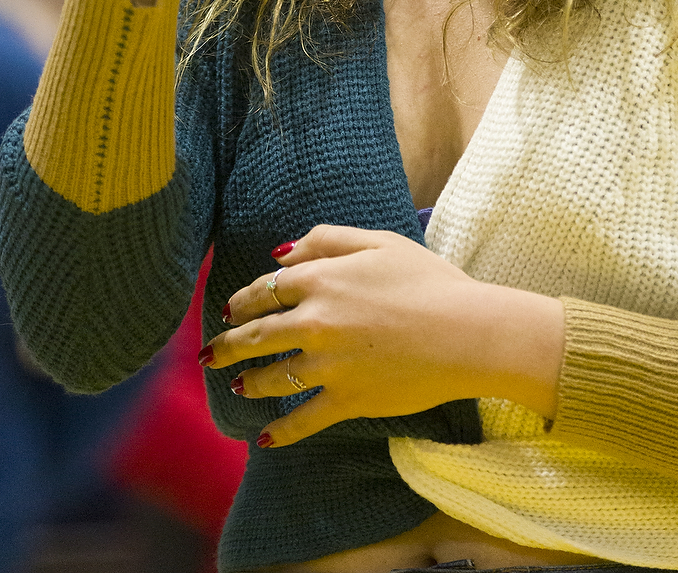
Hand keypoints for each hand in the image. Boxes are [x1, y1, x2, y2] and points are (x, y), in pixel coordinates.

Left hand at [202, 225, 564, 447]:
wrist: (467, 333)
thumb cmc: (429, 281)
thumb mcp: (380, 241)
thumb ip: (327, 238)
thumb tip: (280, 252)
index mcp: (322, 279)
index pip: (267, 290)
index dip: (244, 300)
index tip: (231, 309)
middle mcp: (315, 322)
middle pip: (256, 334)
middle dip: (227, 345)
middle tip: (210, 353)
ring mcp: (328, 365)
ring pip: (271, 377)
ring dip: (247, 382)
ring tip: (235, 386)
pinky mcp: (346, 400)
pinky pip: (303, 420)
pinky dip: (281, 431)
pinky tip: (264, 438)